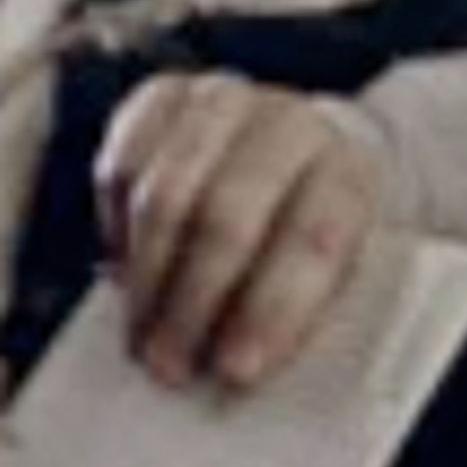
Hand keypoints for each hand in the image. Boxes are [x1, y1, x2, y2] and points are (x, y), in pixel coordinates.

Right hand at [94, 73, 383, 391]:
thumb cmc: (320, 225)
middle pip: (227, 216)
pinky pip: (121, 164)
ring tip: (142, 336)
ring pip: (164, 194)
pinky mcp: (166, 95)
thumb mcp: (342, 266)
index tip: (237, 370)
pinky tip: (127, 270)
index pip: (313, 238)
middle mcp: (290, 122)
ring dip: (147, 278)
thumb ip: (305, 310)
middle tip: (171, 364)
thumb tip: (241, 370)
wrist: (308, 150)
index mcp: (349, 168)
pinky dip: (117, 228)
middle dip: (192, 304)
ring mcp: (225, 101)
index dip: (271, 309)